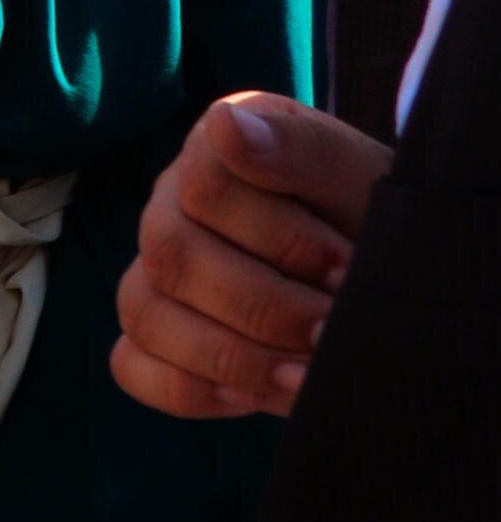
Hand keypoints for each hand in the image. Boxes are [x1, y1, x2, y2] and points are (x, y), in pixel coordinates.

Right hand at [112, 89, 380, 417]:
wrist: (390, 278)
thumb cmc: (378, 222)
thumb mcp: (364, 181)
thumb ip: (302, 149)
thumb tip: (226, 124)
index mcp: (218, 152)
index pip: (205, 188)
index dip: (278, 238)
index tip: (344, 268)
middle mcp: (170, 206)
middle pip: (170, 257)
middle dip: (260, 305)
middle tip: (330, 328)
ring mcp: (153, 273)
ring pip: (146, 314)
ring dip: (230, 356)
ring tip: (303, 376)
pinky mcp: (154, 336)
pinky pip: (131, 365)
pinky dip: (184, 387)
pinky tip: (248, 396)